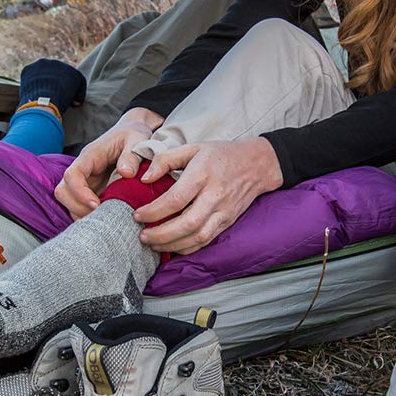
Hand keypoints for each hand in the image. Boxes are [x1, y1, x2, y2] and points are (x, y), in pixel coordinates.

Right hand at [55, 107, 162, 218]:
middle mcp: (83, 169)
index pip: (72, 175)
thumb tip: (126, 173)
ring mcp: (85, 181)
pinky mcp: (91, 189)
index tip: (96, 205)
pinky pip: (80, 205)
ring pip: (68, 201)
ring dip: (81, 214)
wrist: (132, 133)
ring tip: (103, 223)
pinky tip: (106, 221)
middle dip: (76, 208)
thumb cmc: (133, 135)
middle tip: (100, 218)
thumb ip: (132, 155)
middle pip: (63, 191)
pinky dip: (88, 216)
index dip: (79, 192)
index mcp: (91, 156)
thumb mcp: (137, 139)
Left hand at [132, 138, 283, 254]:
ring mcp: (223, 212)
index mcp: (203, 174)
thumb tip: (144, 178)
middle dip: (161, 235)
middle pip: (186, 224)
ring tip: (153, 245)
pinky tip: (172, 246)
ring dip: (172, 245)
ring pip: (197, 237)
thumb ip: (165, 160)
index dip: (154, 211)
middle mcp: (215, 195)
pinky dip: (187, 248)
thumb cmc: (222, 155)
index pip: (176, 199)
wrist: (258, 165)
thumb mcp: (193, 147)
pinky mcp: (228, 222)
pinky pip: (206, 241)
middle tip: (142, 236)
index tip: (137, 215)